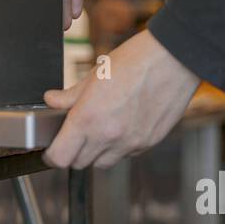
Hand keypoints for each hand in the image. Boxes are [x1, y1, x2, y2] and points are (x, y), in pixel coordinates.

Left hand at [43, 31, 199, 168]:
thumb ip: (69, 95)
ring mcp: (129, 143)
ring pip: (102, 163)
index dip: (51, 155)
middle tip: (75, 135)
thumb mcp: (94, 75)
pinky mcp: (147, 143)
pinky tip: (122, 125)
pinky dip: (119, 147)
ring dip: (96, 153)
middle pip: (79, 164)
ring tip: (100, 129)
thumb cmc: (135, 61)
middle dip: (73, 152)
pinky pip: (125, 155)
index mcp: (88, 118)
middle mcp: (108, 136)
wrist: (173, 60)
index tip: (51, 150)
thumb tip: (51, 100)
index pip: (60, 157)